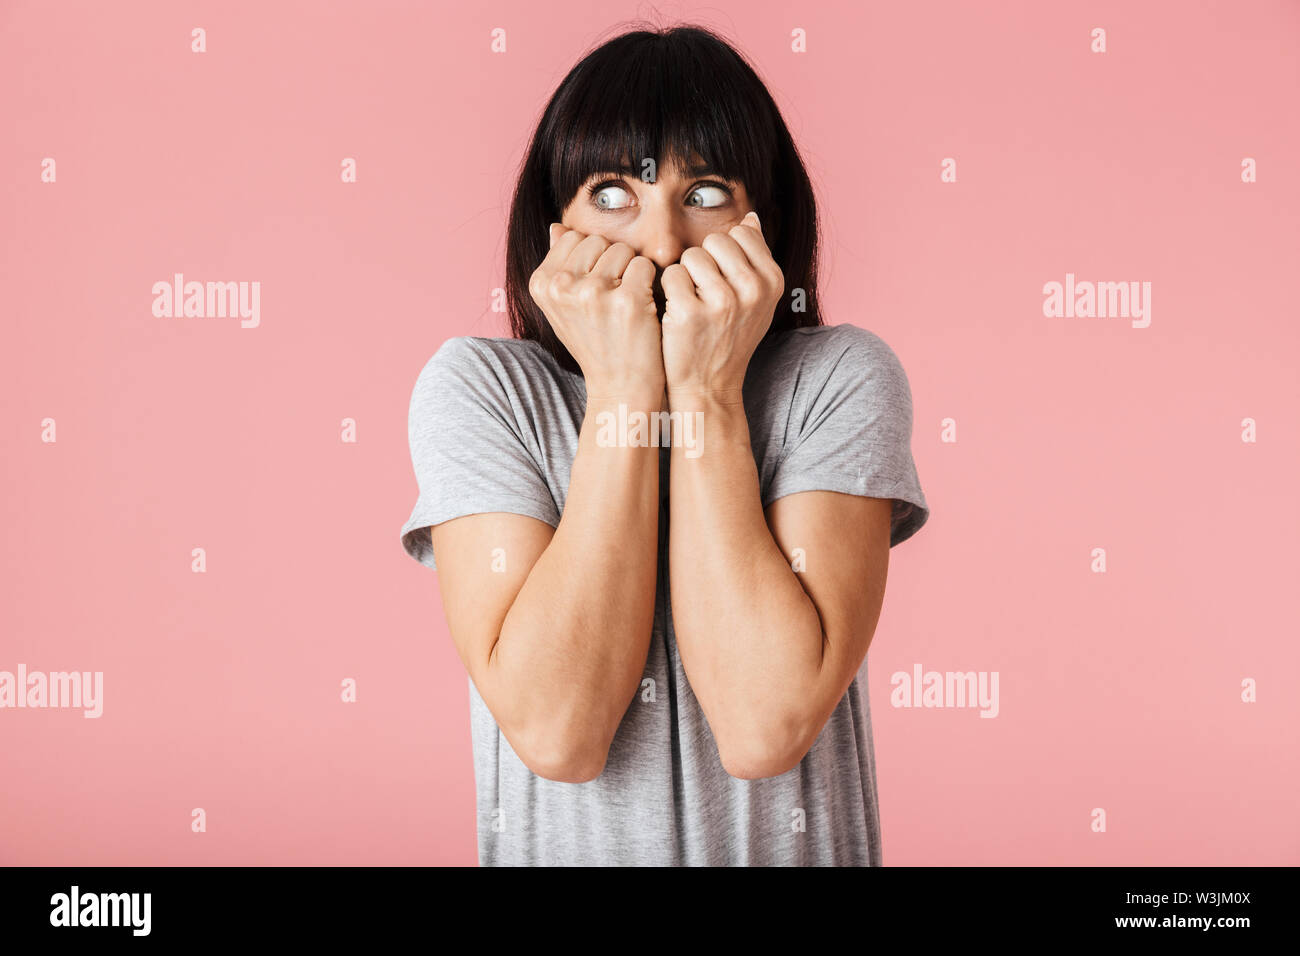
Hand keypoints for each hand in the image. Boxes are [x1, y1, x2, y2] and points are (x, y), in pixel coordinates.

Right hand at [528, 223, 664, 399]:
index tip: (595, 291)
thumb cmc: (596, 343)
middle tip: (613, 300)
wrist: (619, 388)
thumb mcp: (565, 306)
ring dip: (632, 273)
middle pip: (599, 240)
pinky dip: (650, 283)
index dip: (593, 260)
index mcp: (541, 283)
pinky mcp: (627, 300)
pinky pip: (645, 265)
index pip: (574, 237)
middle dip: (612, 264)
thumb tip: (556, 226)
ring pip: (623, 250)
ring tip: (625, 305)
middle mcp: (561, 286)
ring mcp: (593, 293)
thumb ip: (559, 265)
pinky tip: (643, 309)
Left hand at [660, 211, 783, 401]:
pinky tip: (677, 314)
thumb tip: (751, 217)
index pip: (741, 233)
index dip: (724, 254)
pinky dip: (669, 291)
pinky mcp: (688, 313)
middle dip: (705, 262)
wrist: (709, 387)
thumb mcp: (755, 300)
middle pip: (716, 240)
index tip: (724, 283)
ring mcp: (721, 303)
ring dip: (686, 276)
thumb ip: (755, 257)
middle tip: (706, 296)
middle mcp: (752, 290)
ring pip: (692, 255)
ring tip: (694, 305)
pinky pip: (671, 275)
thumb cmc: (728, 339)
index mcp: (773, 282)